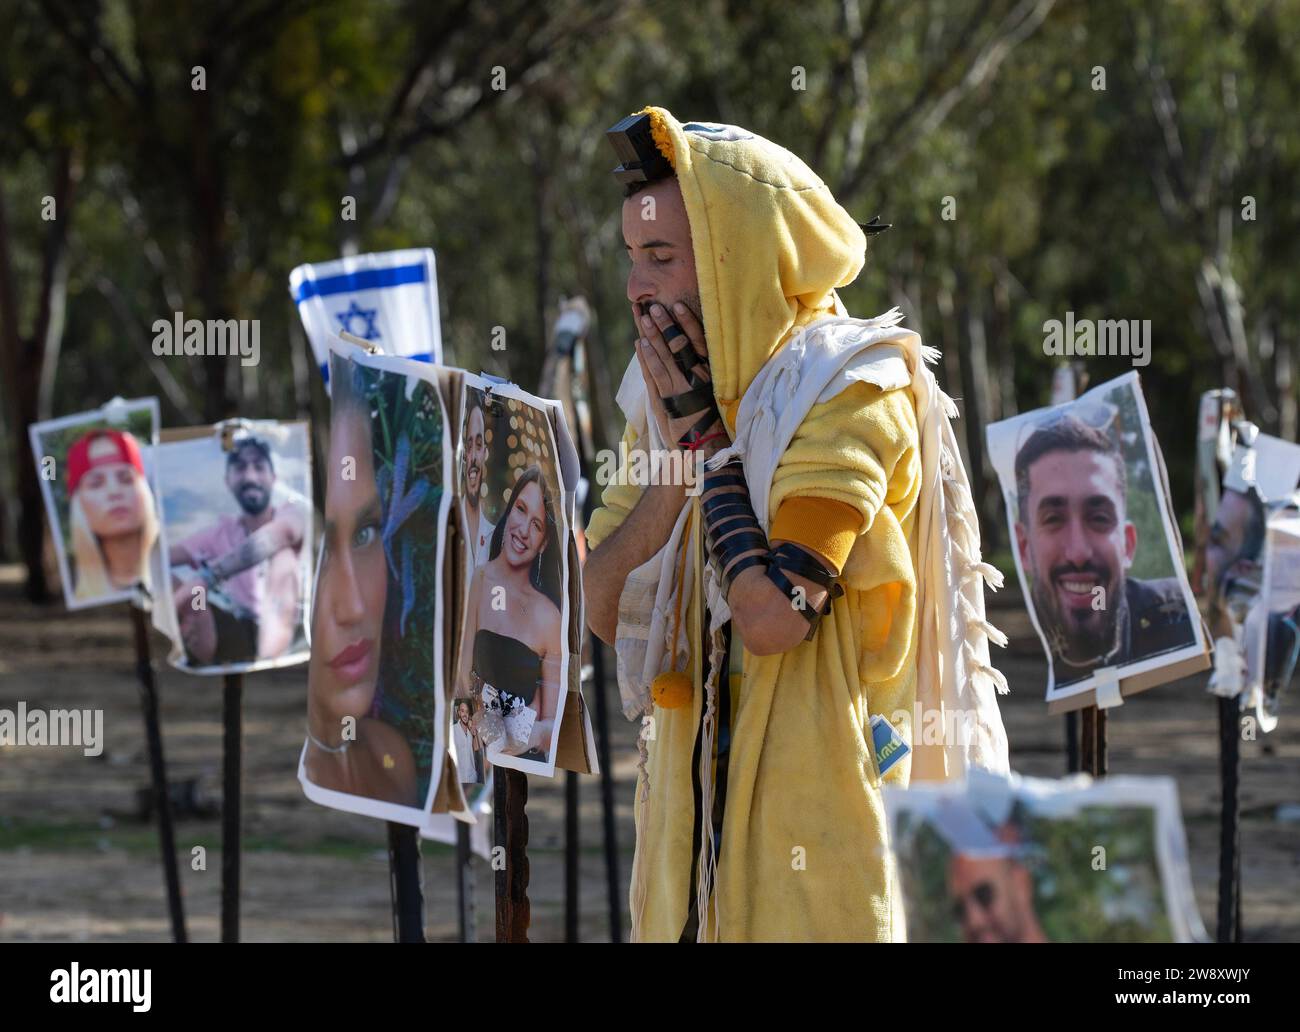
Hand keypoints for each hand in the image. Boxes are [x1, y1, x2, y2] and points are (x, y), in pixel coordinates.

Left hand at [635, 302, 724, 453]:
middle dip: (664, 324)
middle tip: (653, 306)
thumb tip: (695, 350)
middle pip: (678, 344)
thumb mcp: (711, 392)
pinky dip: (646, 358)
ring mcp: (680, 388)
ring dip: (652, 336)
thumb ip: (703, 371)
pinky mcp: (667, 401)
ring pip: (664, 357)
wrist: (705, 447)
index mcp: (709, 371)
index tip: (677, 305)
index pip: (698, 341)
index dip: (687, 322)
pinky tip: (639, 343)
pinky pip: (655, 375)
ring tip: (642, 317)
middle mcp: (696, 377)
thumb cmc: (709, 418)